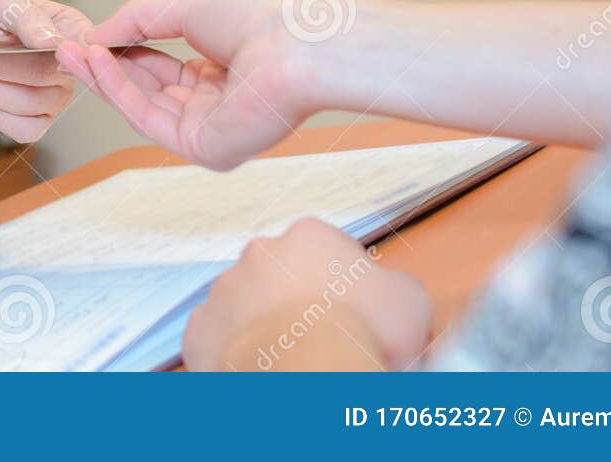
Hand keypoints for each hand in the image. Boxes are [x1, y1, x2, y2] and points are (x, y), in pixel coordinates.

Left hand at [0, 0, 91, 143]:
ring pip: (29, 104)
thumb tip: (52, 40)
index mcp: (70, 26)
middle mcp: (72, 64)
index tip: (40, 46)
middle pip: (43, 75)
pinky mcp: (42, 121)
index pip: (84, 44)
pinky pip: (24, 129)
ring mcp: (59, 95)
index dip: (67, 52)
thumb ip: (23, 15)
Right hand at [56, 0, 319, 169]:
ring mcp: (208, 131)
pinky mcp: (203, 149)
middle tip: (67, 47)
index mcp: (220, 75)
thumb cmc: (261, 22)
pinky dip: (119, 90)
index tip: (88, 40)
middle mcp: (214, 107)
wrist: (296, 46)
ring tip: (72, 51)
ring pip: (141, 106)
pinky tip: (98, 63)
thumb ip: (138, 20)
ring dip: (103, 78)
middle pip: (145, 90)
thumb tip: (94, 35)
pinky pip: (149, 119)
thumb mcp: (185, 9)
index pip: (159, 68)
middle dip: (105, 68)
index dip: (122, 53)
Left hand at [183, 217, 431, 370]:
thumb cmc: (362, 332)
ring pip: (245, 305)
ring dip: (263, 326)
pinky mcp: (200, 329)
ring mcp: (224, 290)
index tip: (352, 313)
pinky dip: (234, 355)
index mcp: (309, 236)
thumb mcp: (409, 300)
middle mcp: (259, 253)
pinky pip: (217, 340)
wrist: (309, 372)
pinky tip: (259, 373)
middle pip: (280, 275)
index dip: (341, 285)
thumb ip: (394, 285)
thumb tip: (388, 292)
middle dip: (296, 301)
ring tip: (290, 360)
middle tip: (319, 338)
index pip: (326, 251)